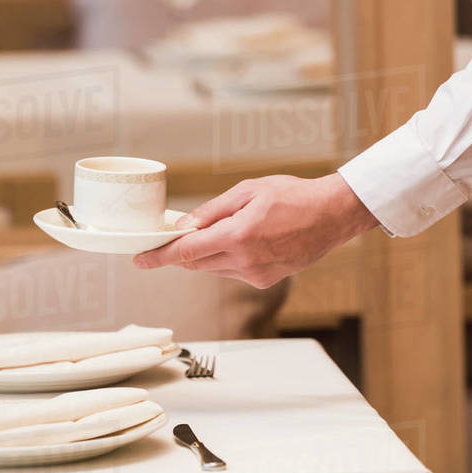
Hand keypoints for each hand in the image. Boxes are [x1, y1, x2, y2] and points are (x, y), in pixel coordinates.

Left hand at [133, 173, 377, 287]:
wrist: (331, 216)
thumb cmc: (293, 196)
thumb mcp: (248, 191)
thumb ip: (212, 211)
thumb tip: (184, 226)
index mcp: (238, 236)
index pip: (187, 252)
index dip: (159, 257)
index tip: (140, 261)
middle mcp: (245, 261)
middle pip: (196, 263)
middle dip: (182, 252)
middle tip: (174, 238)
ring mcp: (255, 275)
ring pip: (213, 269)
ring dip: (206, 255)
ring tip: (224, 231)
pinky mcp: (264, 281)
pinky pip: (232, 272)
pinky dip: (226, 260)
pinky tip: (244, 242)